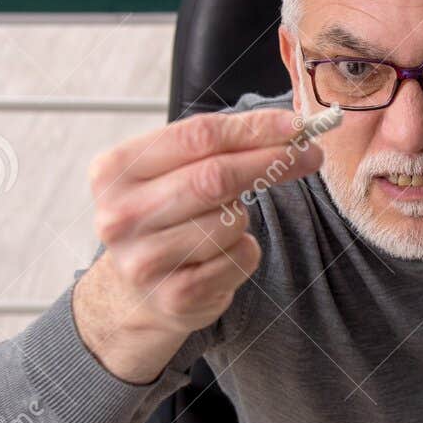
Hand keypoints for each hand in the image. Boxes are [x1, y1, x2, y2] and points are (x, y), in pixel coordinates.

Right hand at [75, 108, 322, 380]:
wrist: (134, 294)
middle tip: (308, 155)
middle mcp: (121, 216)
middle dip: (270, 162)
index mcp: (114, 171)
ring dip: (243, 217)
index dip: (253, 128)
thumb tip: (289, 132)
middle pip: (216, 177)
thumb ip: (216, 148)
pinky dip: (244, 250)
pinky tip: (218, 257)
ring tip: (218, 226)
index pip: (196, 136)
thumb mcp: (169, 174)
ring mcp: (146, 260)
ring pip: (232, 220)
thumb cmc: (163, 219)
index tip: (294, 125)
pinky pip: (240, 257)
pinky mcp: (176, 297)